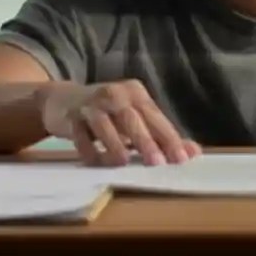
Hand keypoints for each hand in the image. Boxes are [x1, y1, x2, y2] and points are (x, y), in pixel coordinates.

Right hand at [42, 79, 201, 166]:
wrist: (63, 101)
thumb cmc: (108, 113)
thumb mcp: (135, 119)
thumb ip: (162, 135)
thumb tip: (193, 152)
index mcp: (135, 93)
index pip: (155, 115)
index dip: (169, 137)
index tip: (181, 159)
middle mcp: (114, 93)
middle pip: (132, 117)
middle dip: (145, 140)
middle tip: (157, 163)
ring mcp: (91, 104)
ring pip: (104, 123)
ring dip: (114, 143)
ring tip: (124, 163)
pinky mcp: (70, 116)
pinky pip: (79, 134)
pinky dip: (88, 148)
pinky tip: (95, 162)